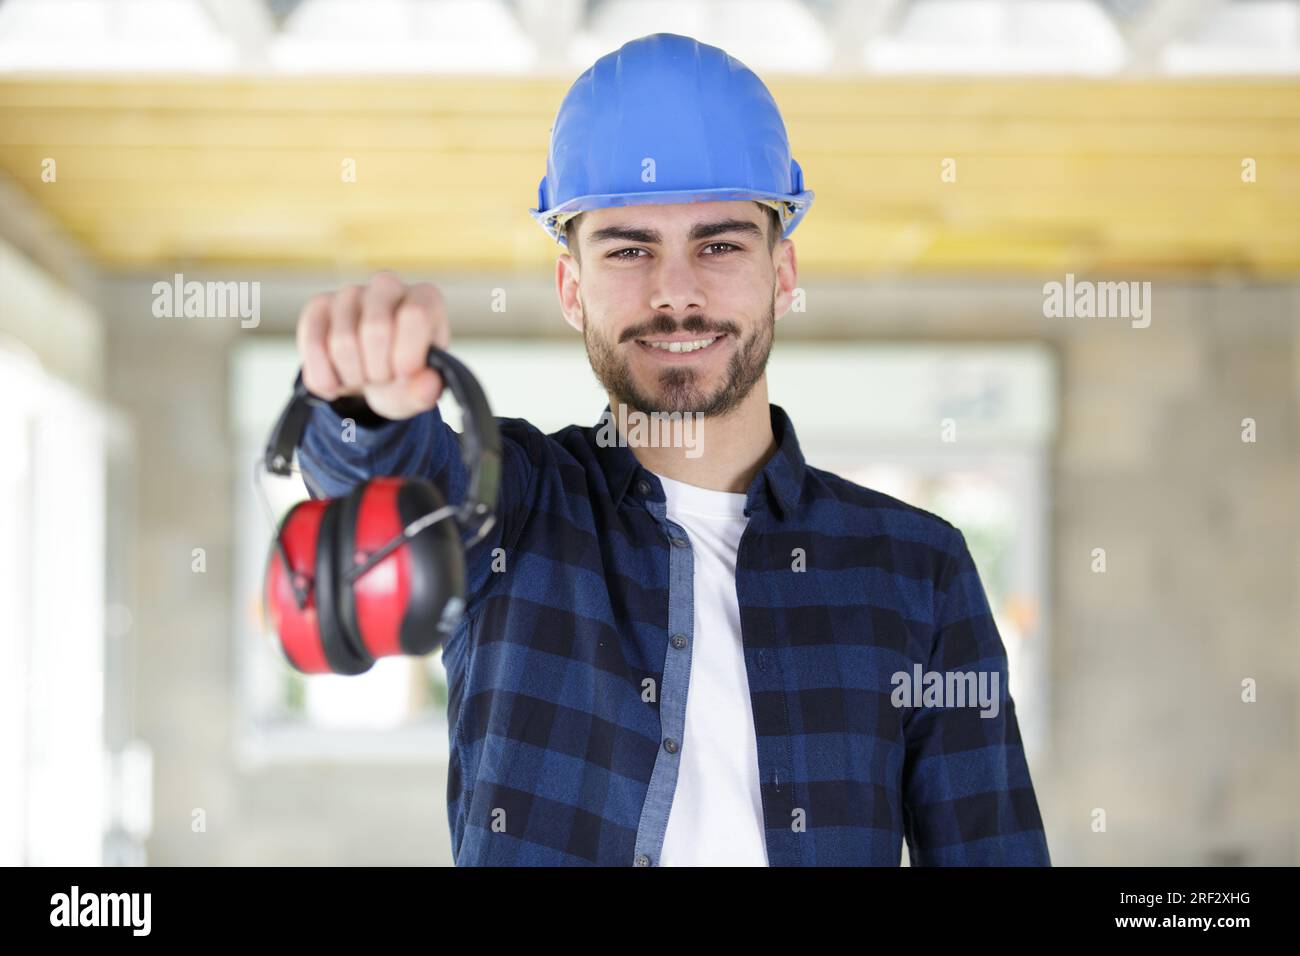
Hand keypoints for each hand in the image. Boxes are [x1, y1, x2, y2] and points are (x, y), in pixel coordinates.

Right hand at [296, 271, 449, 420]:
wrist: (369, 377)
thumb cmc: (401, 376)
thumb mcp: (418, 390)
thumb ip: (427, 391)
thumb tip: (428, 385)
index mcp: (424, 298)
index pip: (415, 316)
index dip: (407, 354)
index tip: (404, 375)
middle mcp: (387, 285)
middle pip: (376, 329)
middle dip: (378, 371)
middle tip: (383, 378)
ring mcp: (350, 293)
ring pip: (342, 342)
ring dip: (352, 376)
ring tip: (362, 377)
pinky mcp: (318, 305)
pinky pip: (313, 345)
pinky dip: (324, 377)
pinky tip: (336, 382)